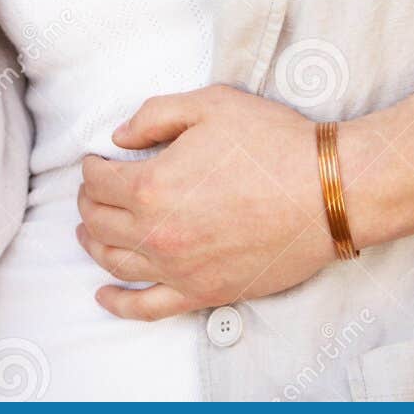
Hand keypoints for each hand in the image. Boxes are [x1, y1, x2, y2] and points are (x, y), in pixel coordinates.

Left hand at [76, 85, 335, 320]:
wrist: (324, 192)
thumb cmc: (271, 143)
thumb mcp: (209, 105)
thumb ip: (154, 115)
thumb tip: (118, 138)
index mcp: (152, 185)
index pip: (97, 181)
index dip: (90, 167)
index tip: (97, 160)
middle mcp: (157, 234)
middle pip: (99, 222)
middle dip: (88, 203)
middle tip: (93, 190)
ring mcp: (179, 269)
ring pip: (115, 263)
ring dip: (94, 244)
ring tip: (90, 231)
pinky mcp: (203, 293)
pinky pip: (147, 308)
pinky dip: (118, 304)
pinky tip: (103, 295)